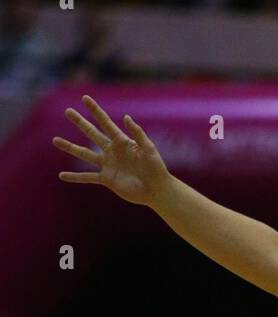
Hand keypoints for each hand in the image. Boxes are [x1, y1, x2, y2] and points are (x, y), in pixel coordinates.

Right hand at [53, 95, 170, 206]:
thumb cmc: (156, 168)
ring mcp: (108, 165)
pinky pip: (87, 177)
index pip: (105, 122)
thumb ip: (138, 133)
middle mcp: (112, 151)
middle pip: (92, 133)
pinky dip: (75, 178)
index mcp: (122, 141)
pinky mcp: (107, 179)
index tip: (85, 98)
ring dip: (70, 147)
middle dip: (80, 122)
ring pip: (84, 154)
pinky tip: (62, 176)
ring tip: (55, 141)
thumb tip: (126, 118)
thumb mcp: (149, 149)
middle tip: (68, 111)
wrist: (156, 190)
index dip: (95, 110)